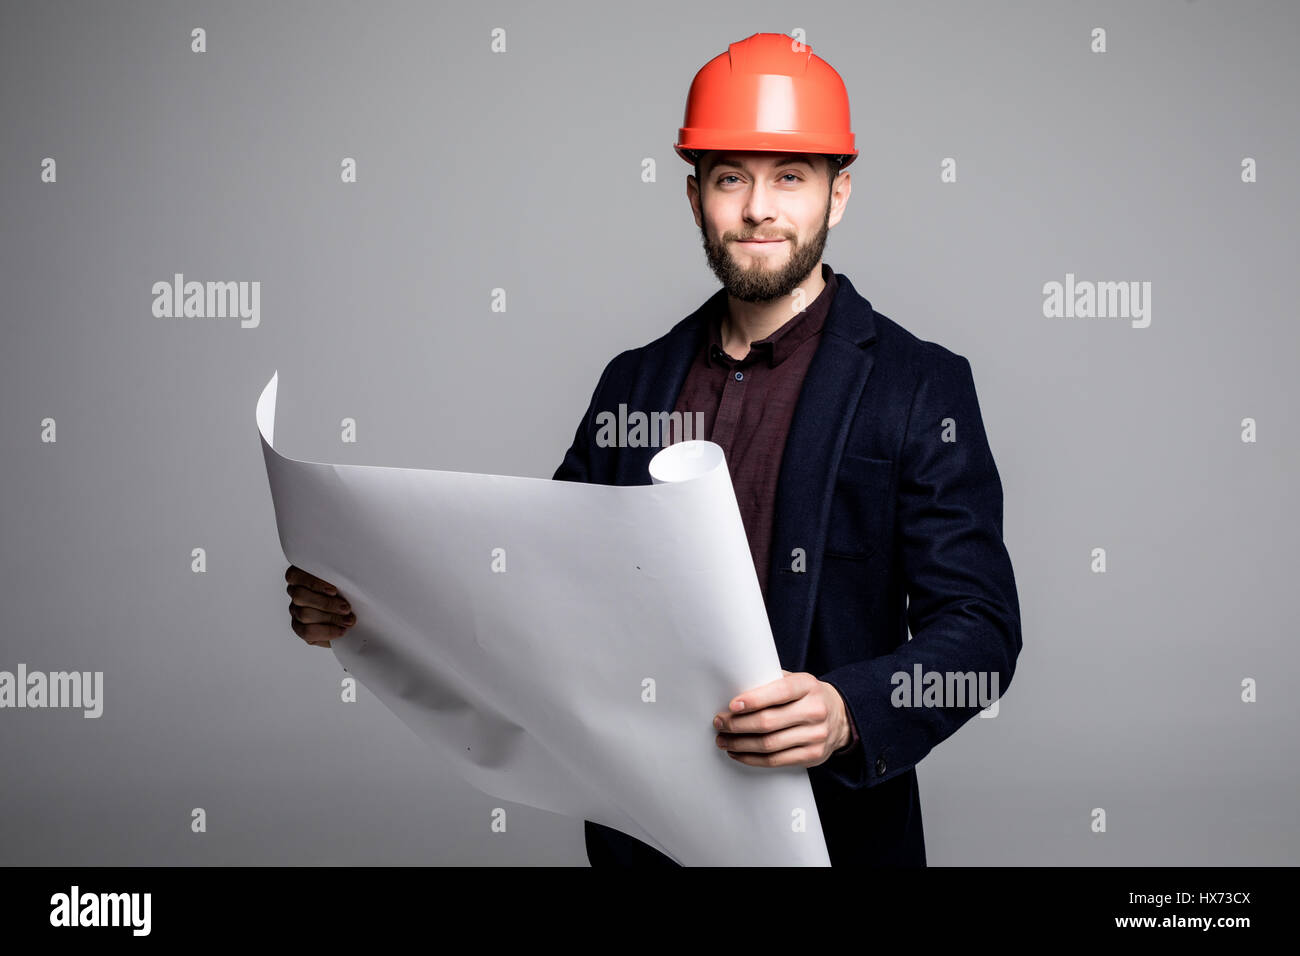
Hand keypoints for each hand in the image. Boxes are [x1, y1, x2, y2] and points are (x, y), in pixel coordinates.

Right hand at [285, 565, 355, 648]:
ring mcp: (295, 610)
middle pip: (300, 596)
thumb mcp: (344, 582)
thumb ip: (339, 578)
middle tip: (346, 608)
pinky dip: (326, 631)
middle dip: (326, 604)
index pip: (294, 575)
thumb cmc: (348, 592)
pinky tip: (340, 630)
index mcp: (301, 576)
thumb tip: (346, 580)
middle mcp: (295, 592)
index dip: (313, 583)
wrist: (352, 613)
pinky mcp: (300, 627)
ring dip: (329, 618)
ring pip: (304, 614)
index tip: (334, 591)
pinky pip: (306, 632)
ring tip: (348, 621)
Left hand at [712, 669, 850, 768]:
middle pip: (768, 722)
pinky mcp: (813, 755)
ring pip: (769, 744)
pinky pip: (776, 761)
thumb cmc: (806, 696)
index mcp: (808, 685)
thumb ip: (771, 683)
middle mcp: (815, 710)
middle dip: (737, 724)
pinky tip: (738, 753)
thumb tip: (733, 689)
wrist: (840, 717)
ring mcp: (816, 735)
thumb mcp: (795, 681)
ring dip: (740, 744)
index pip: (779, 692)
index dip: (753, 700)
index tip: (732, 706)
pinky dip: (752, 758)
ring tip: (723, 740)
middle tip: (719, 723)